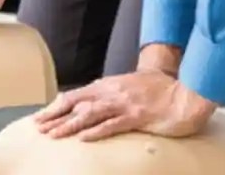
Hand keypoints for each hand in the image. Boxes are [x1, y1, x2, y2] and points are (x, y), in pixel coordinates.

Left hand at [33, 70, 216, 141]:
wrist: (186, 92)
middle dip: (55, 116)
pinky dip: (96, 132)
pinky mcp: (137, 116)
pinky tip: (83, 139)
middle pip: (76, 103)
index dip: (57, 106)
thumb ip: (112, 94)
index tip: (42, 116)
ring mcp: (124, 103)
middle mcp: (111, 92)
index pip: (75, 96)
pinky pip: (113, 125)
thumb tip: (95, 104)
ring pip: (89, 114)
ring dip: (68, 125)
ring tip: (53, 135)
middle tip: (38, 127)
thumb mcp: (130, 87)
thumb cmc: (160, 90)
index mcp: (108, 85)